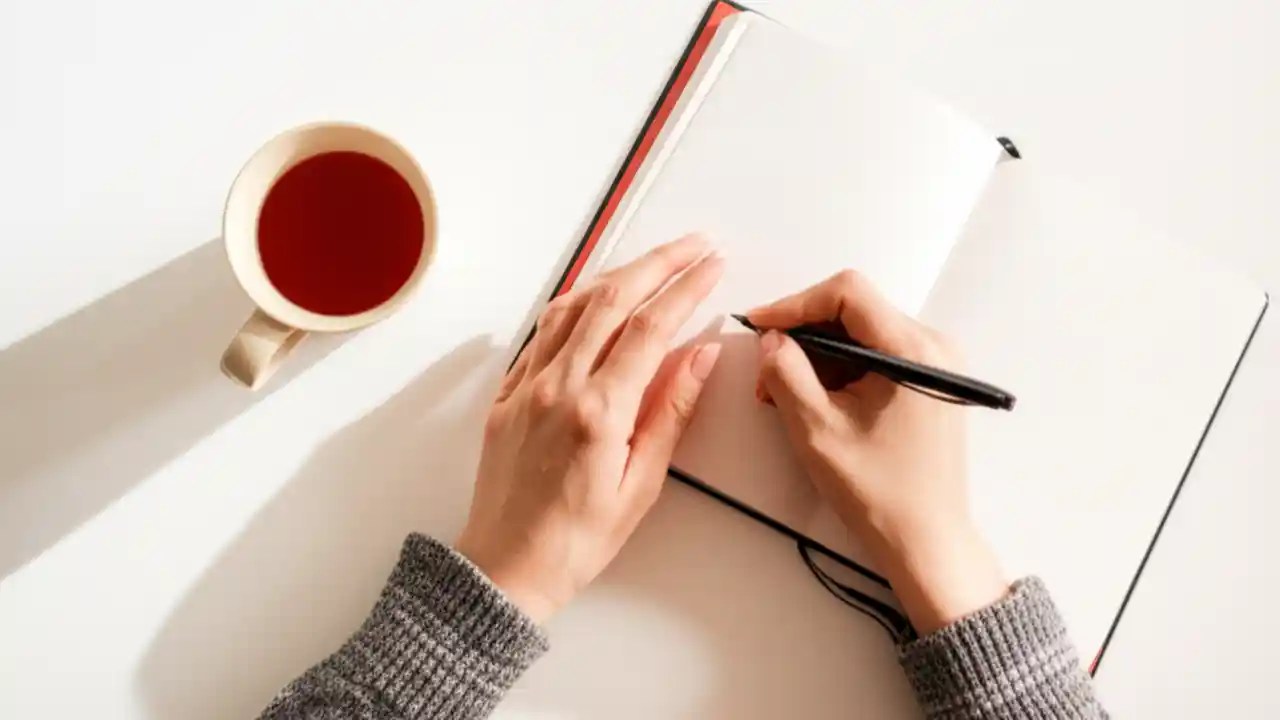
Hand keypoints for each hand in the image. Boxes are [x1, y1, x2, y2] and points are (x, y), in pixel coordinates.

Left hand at [457, 235, 723, 621]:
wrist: (506, 568)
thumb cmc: (575, 541)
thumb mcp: (642, 484)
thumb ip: (671, 411)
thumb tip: (699, 355)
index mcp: (598, 411)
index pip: (652, 327)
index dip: (687, 288)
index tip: (712, 266)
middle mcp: (558, 386)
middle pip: (613, 299)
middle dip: (658, 261)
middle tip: (693, 244)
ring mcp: (526, 385)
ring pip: (572, 305)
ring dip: (615, 273)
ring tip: (650, 260)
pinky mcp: (507, 393)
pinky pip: (541, 331)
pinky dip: (574, 303)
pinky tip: (594, 296)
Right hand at [748, 270, 1006, 632]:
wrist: (925, 539)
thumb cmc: (882, 494)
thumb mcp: (818, 430)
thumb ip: (787, 374)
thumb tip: (771, 340)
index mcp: (914, 352)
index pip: (848, 293)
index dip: (796, 303)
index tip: (761, 325)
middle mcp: (934, 348)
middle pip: (853, 312)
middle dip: (803, 336)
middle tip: (766, 370)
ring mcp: (935, 364)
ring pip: (860, 335)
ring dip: (818, 357)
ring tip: (784, 395)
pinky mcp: (928, 382)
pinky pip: (875, 356)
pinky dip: (839, 371)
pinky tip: (814, 401)